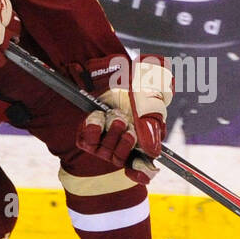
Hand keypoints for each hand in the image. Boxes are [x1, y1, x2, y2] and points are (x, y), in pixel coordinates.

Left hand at [75, 54, 172, 183]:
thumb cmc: (132, 81)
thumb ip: (152, 122)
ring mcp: (104, 140)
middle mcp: (123, 142)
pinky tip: (98, 117)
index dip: (143, 172)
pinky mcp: (87, 135)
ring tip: (115, 116)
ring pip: (109, 154)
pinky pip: (89, 142)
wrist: (107, 66)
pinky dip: (95, 129)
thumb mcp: (150, 97)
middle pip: (125, 160)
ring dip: (113, 134)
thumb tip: (152, 151)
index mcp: (144, 138)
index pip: (144, 166)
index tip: (143, 170)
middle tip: (128, 127)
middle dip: (127, 144)